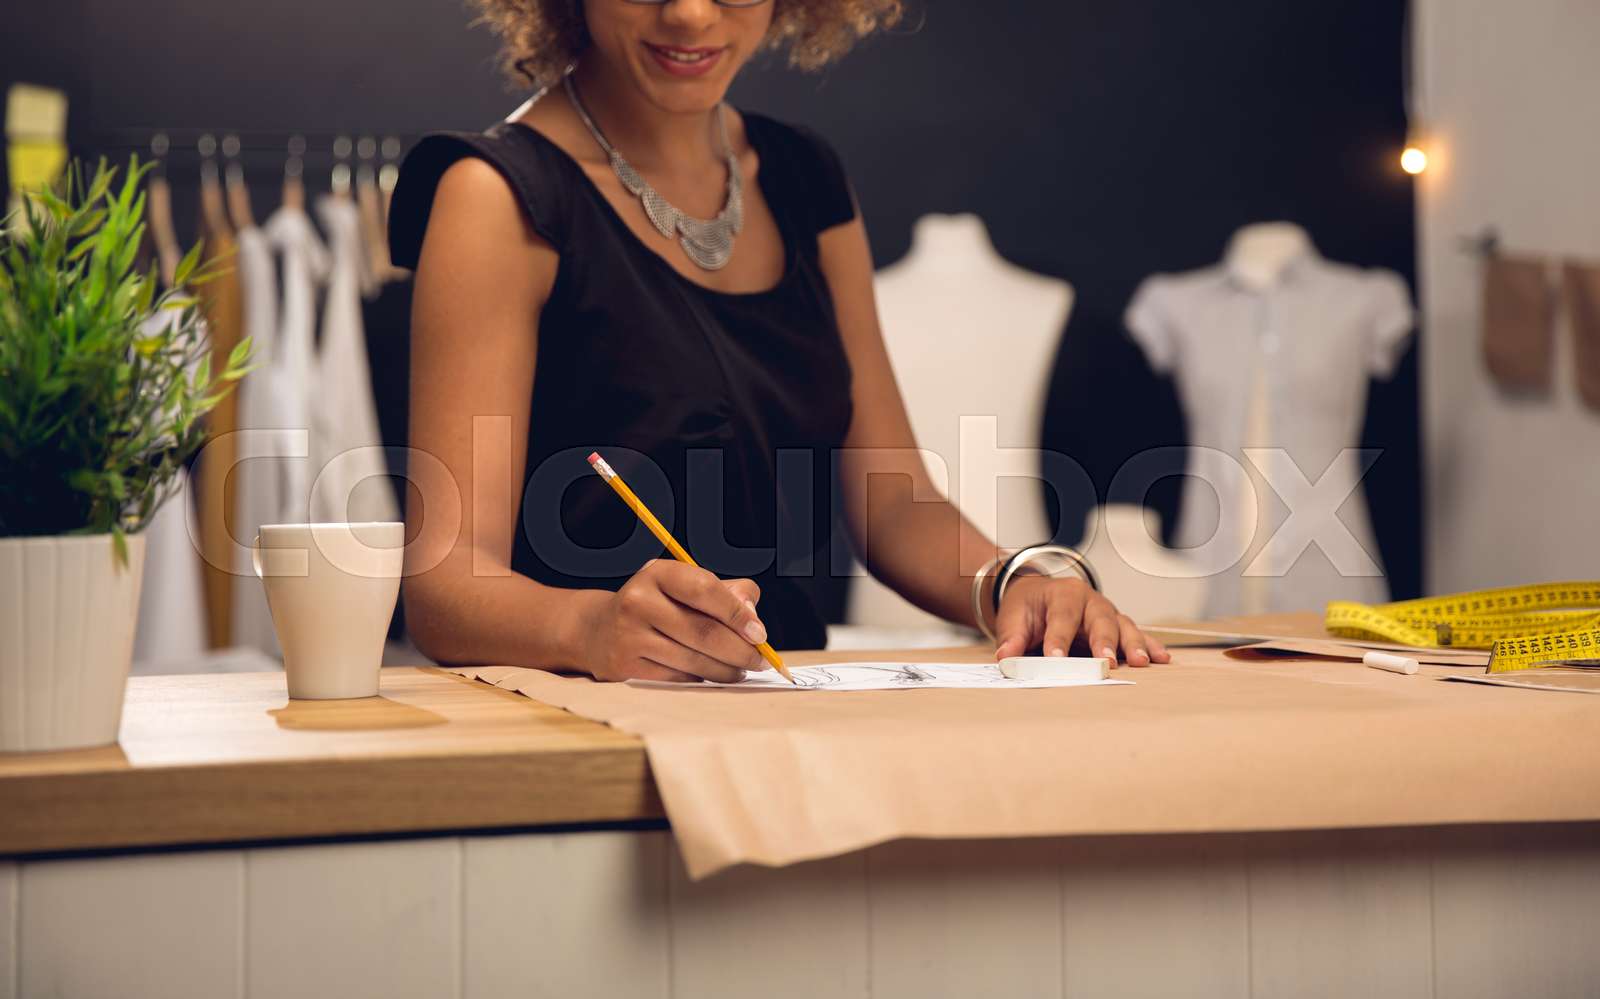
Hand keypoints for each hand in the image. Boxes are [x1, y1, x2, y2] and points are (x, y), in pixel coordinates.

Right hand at [581, 560, 770, 682]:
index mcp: (657, 573)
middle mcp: (638, 601)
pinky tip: (711, 676)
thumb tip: (754, 621)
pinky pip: (677, 679)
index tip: (760, 634)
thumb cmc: (657, 606)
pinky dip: (701, 680)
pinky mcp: (625, 667)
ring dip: (726, 671)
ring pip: (693, 661)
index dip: (737, 613)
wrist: (598, 631)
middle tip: (760, 661)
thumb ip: (728, 594)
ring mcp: (628, 636)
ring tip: (741, 671)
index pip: (704, 589)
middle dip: (740, 650)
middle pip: (703, 631)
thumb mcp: (686, 586)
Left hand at [992, 576, 1170, 666]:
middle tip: (1107, 662)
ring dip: (1134, 645)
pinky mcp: (1117, 626)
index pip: (1062, 616)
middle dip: (1104, 641)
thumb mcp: (1014, 618)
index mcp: (1063, 594)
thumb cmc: (1028, 608)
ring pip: (1123, 626)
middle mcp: (1090, 600)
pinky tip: (1162, 658)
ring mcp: (1106, 613)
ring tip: (1142, 663)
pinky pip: (1136, 635)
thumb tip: (1005, 656)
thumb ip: (1011, 637)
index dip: (1059, 638)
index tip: (1056, 658)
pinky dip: (1149, 646)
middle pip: (1100, 619)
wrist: (1036, 595)